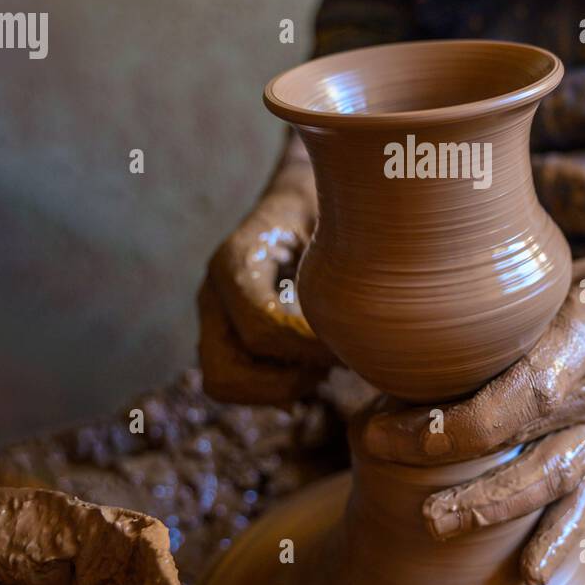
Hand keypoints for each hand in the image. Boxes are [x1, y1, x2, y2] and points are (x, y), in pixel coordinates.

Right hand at [197, 143, 335, 403]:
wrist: (305, 195)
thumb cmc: (333, 207)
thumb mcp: (344, 220)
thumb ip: (348, 260)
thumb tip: (370, 317)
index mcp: (236, 259)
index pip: (262, 329)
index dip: (308, 350)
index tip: (349, 346)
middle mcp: (214, 291)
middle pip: (225, 372)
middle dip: (282, 382)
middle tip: (329, 365)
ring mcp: (215, 315)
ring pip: (224, 383)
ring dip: (278, 388)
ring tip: (323, 365)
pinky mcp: (226, 331)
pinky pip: (236, 381)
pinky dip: (274, 387)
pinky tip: (314, 370)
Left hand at [360, 245, 584, 584]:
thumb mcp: (556, 275)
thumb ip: (503, 310)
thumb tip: (419, 328)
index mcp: (580, 339)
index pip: (507, 398)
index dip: (442, 423)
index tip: (380, 423)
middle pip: (521, 443)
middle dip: (456, 468)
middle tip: (393, 474)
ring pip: (552, 479)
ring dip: (493, 508)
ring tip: (438, 525)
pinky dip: (559, 534)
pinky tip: (531, 571)